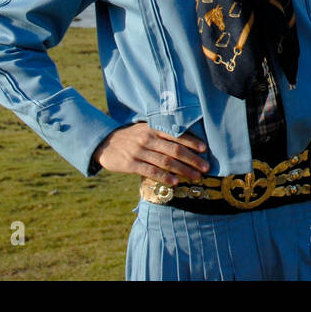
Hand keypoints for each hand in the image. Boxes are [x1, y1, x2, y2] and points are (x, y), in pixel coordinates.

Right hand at [92, 122, 209, 184]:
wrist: (104, 143)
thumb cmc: (131, 137)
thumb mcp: (145, 129)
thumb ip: (162, 134)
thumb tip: (185, 142)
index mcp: (153, 129)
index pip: (177, 135)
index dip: (192, 142)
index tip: (205, 149)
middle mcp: (148, 139)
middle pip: (175, 150)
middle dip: (192, 159)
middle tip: (206, 167)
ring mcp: (139, 152)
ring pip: (166, 162)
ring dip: (183, 170)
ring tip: (195, 176)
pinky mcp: (131, 164)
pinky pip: (151, 171)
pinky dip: (164, 177)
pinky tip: (175, 182)